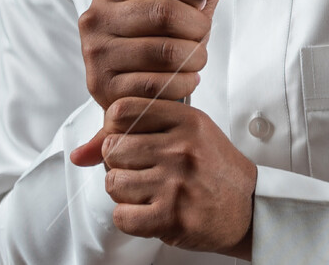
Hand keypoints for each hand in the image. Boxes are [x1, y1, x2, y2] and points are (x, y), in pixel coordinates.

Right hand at [70, 0, 227, 166]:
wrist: (131, 85)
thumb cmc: (157, 37)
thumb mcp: (180, 1)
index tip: (199, 5)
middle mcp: (97, 18)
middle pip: (165, 13)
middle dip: (197, 26)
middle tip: (202, 35)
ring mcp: (97, 53)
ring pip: (165, 52)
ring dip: (194, 57)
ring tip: (196, 58)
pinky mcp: (103, 86)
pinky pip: (157, 86)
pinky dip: (184, 83)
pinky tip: (187, 79)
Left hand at [78, 97, 256, 258]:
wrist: (248, 208)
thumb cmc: (216, 169)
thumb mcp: (190, 134)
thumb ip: (141, 131)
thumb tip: (80, 153)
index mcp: (187, 121)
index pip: (122, 110)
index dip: (115, 127)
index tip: (128, 138)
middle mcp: (181, 149)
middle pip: (112, 149)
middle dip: (120, 163)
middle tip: (143, 171)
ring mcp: (175, 183)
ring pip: (113, 183)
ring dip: (125, 192)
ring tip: (149, 192)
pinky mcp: (171, 216)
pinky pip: (121, 216)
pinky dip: (130, 218)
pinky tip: (150, 211)